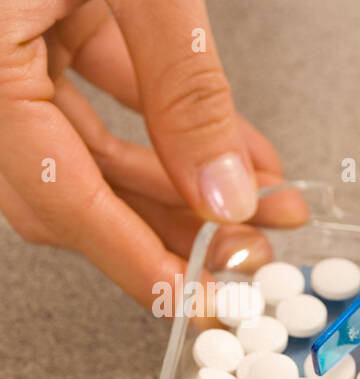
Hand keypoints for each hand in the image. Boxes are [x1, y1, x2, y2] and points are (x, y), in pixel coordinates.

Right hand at [0, 0, 308, 309]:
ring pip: (93, 152)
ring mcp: (11, 48)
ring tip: (267, 209)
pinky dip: (173, 130)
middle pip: (74, 189)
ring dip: (186, 188)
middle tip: (250, 257)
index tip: (198, 302)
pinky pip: (106, 97)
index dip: (135, 261)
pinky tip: (240, 158)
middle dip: (173, 232)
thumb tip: (224, 192)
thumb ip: (183, 84)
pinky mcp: (42, 23)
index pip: (55, 196)